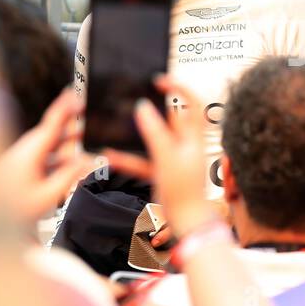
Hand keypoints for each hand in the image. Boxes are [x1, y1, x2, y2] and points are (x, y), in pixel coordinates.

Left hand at [0, 89, 92, 223]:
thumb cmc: (16, 214)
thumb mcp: (47, 198)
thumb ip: (69, 178)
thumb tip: (87, 161)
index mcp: (28, 156)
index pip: (49, 126)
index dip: (64, 109)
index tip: (76, 94)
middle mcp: (21, 153)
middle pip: (48, 134)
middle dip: (67, 130)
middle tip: (82, 124)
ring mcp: (17, 160)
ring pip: (44, 145)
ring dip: (61, 144)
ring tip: (77, 137)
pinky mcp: (15, 169)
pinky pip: (39, 156)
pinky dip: (54, 157)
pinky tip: (65, 161)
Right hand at [100, 76, 220, 239]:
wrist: (187, 225)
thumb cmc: (184, 193)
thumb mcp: (167, 158)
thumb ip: (154, 132)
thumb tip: (143, 107)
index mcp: (193, 138)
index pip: (193, 103)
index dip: (179, 88)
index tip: (159, 80)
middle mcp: (185, 146)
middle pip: (170, 118)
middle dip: (152, 108)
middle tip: (134, 97)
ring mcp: (173, 160)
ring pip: (153, 140)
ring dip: (135, 135)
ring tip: (118, 126)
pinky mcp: (162, 173)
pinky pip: (143, 161)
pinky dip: (128, 159)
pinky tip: (111, 157)